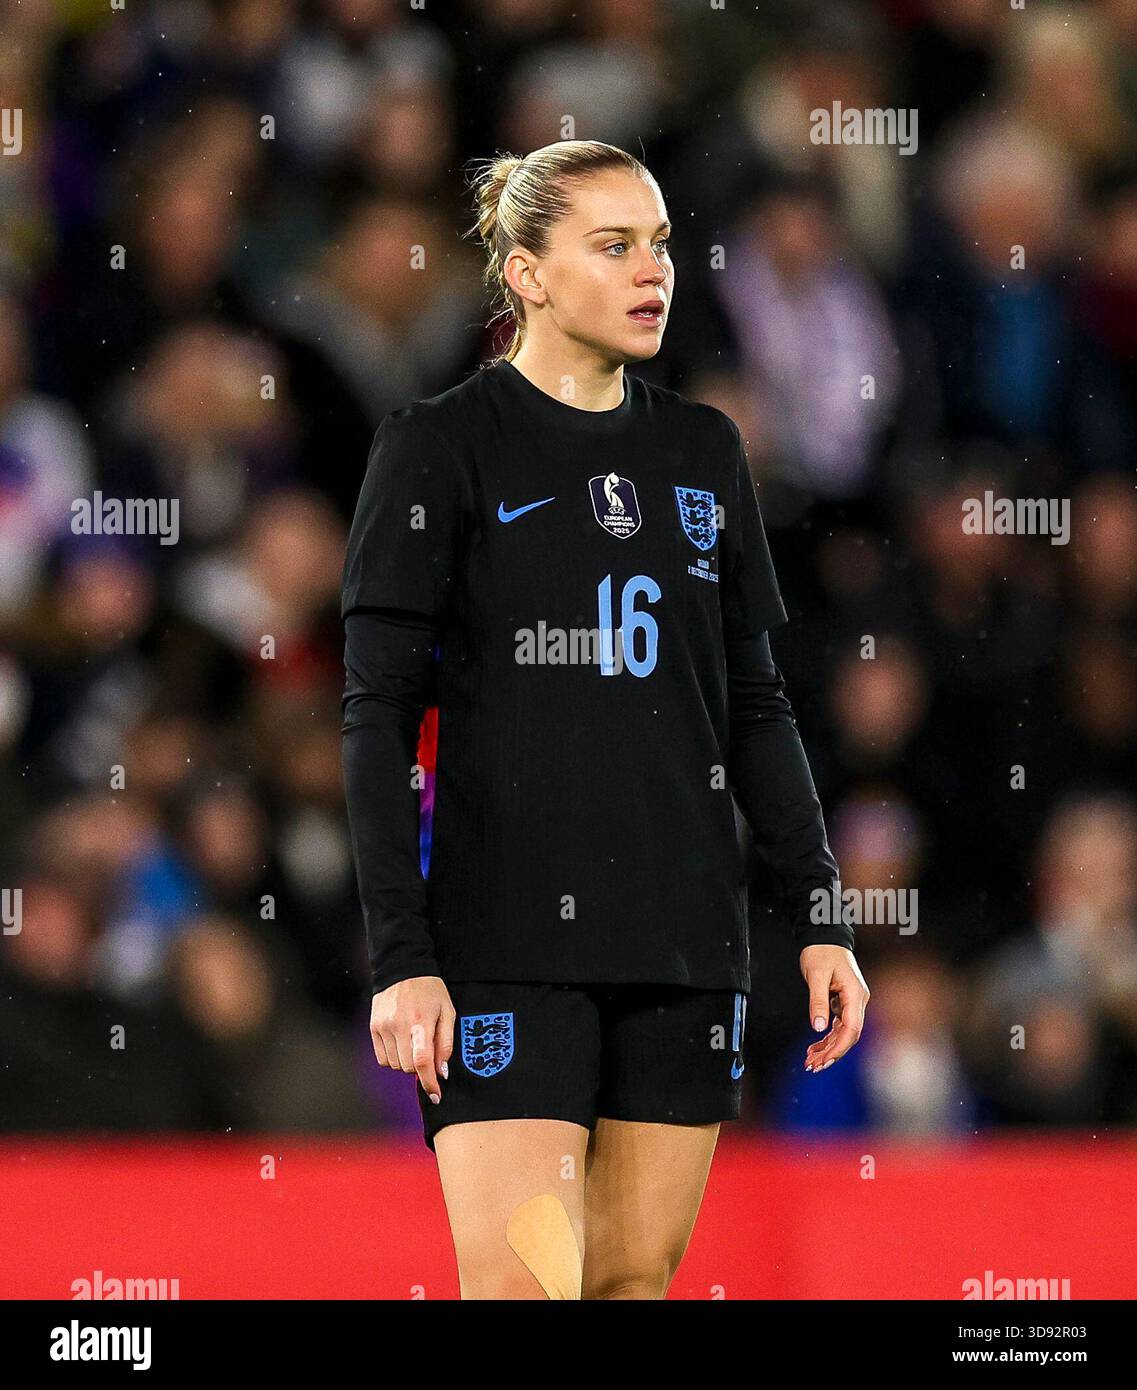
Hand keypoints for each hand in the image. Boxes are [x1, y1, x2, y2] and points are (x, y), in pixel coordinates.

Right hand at [370, 976, 455, 1103]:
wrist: (402, 968)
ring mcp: (383, 1027)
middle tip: (427, 1053)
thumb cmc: (430, 990)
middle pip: (408, 1067)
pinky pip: (382, 1058)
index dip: (429, 1083)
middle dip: (420, 1068)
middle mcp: (399, 1026)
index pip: (423, 1061)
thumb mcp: (447, 1011)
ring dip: (406, 1063)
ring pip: (394, 1065)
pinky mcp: (373, 1028)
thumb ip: (446, 1043)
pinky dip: (393, 1058)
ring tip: (413, 1042)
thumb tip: (442, 1071)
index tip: (436, 1095)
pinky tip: (401, 1043)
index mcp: (421, 1022)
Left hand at [800, 945, 869, 1072]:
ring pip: (843, 1033)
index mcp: (855, 994)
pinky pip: (838, 1025)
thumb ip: (818, 1001)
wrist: (825, 936)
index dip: (838, 1048)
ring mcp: (852, 1002)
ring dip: (828, 1048)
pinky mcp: (844, 1003)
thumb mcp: (816, 974)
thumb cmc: (822, 951)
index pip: (852, 1029)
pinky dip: (826, 1037)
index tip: (824, 1060)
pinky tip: (815, 1047)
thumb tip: (818, 1027)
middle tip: (813, 1066)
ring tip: (811, 1061)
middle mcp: (858, 1001)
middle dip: (832, 1053)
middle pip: (849, 1035)